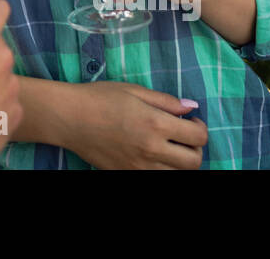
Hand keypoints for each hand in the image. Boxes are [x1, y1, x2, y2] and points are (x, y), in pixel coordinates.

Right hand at [65, 81, 206, 168]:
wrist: (68, 118)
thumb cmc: (99, 98)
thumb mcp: (134, 91)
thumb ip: (166, 101)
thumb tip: (191, 108)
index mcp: (155, 124)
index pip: (198, 137)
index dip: (201, 128)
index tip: (191, 121)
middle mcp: (151, 149)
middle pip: (194, 162)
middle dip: (196, 149)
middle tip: (184, 137)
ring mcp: (139, 167)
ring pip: (178, 174)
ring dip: (180, 161)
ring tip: (168, 147)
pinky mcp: (126, 174)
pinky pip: (155, 177)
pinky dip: (161, 169)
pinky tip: (151, 154)